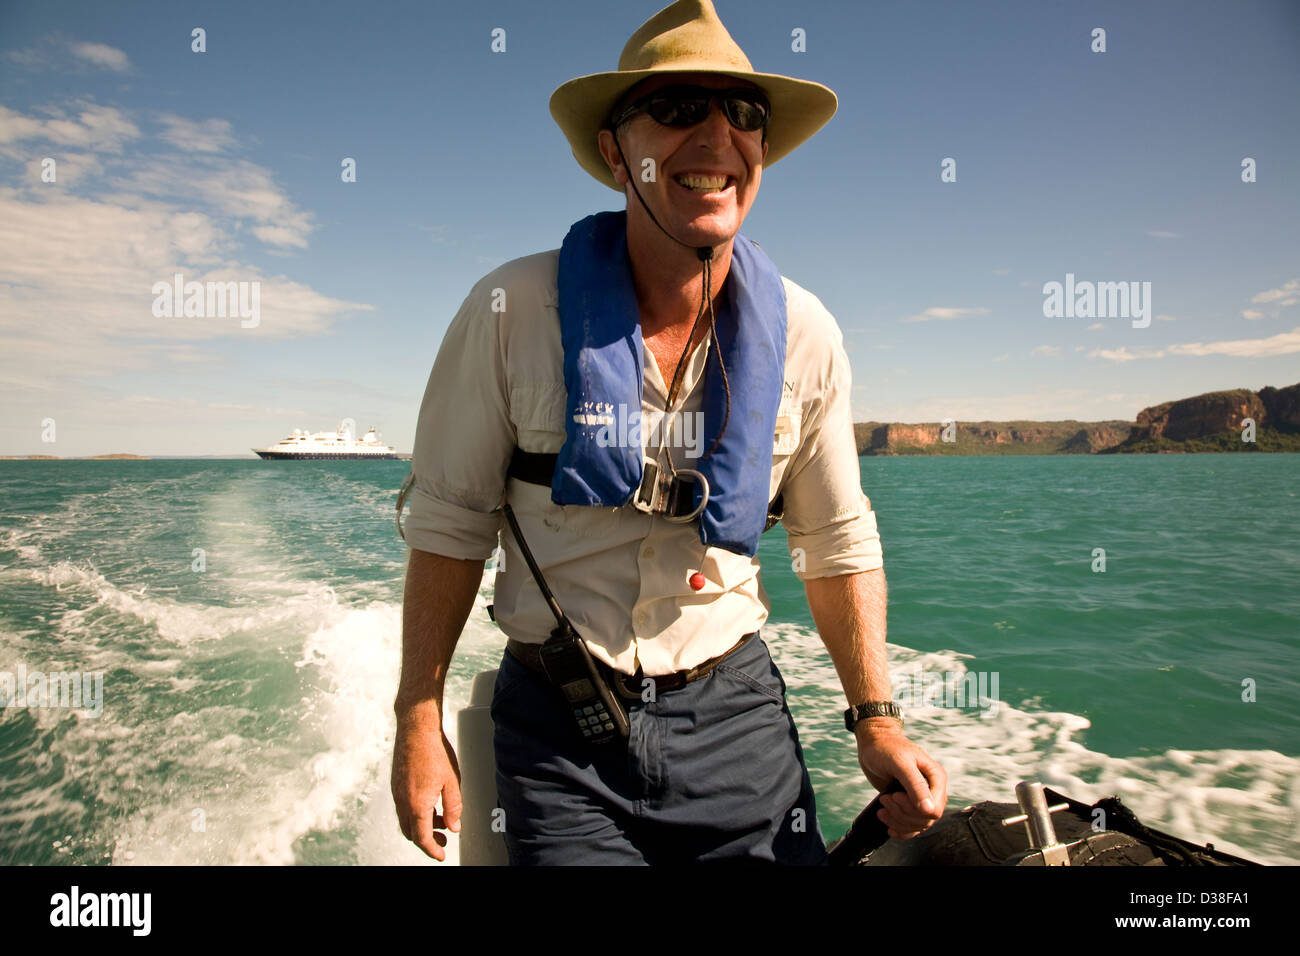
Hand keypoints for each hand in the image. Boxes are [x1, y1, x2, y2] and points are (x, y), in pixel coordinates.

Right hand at [392, 707, 461, 860]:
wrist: (416, 729)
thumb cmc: (434, 751)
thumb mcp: (452, 782)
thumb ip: (453, 807)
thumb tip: (454, 826)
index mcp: (417, 804)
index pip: (422, 838)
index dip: (432, 849)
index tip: (441, 855)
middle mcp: (403, 801)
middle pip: (411, 832)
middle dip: (427, 840)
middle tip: (443, 840)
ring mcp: (397, 792)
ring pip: (406, 820)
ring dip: (422, 826)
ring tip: (440, 821)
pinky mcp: (396, 784)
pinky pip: (403, 807)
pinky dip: (416, 813)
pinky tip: (430, 804)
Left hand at [854, 719, 946, 839]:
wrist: (874, 744)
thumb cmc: (887, 748)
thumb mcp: (900, 763)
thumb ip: (916, 785)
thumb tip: (929, 810)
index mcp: (936, 777)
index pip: (934, 810)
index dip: (914, 809)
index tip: (895, 796)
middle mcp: (932, 790)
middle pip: (925, 819)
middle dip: (902, 814)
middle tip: (886, 799)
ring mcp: (921, 798)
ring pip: (917, 825)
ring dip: (897, 820)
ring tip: (883, 804)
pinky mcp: (909, 804)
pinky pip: (911, 827)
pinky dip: (899, 828)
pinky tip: (887, 823)